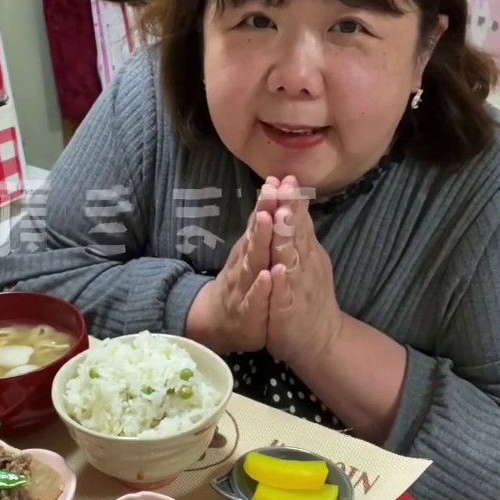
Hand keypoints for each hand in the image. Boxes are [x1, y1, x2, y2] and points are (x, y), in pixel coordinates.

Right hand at [186, 178, 280, 354]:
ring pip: (253, 261)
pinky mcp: (247, 311)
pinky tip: (268, 275)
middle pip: (257, 235)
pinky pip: (254, 298)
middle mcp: (245, 262)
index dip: (270, 200)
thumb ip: (261, 224)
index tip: (281, 179)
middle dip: (265, 212)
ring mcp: (244, 285)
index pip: (261, 220)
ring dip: (260, 241)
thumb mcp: (251, 251)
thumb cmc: (240, 281)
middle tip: (274, 191)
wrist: (218, 321)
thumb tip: (273, 188)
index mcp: (250, 247)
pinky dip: (261, 287)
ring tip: (267, 220)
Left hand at [267, 176, 342, 368]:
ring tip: (282, 218)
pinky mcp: (290, 309)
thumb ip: (300, 235)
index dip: (292, 199)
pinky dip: (281, 282)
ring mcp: (298, 286)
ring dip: (287, 239)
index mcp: (306, 252)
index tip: (286, 175)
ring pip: (291, 259)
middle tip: (286, 185)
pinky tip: (275, 270)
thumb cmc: (308, 298)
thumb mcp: (305, 261)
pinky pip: (284, 294)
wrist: (321, 340)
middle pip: (297, 233)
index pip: (299, 221)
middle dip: (291, 209)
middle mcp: (305, 264)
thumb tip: (295, 205)